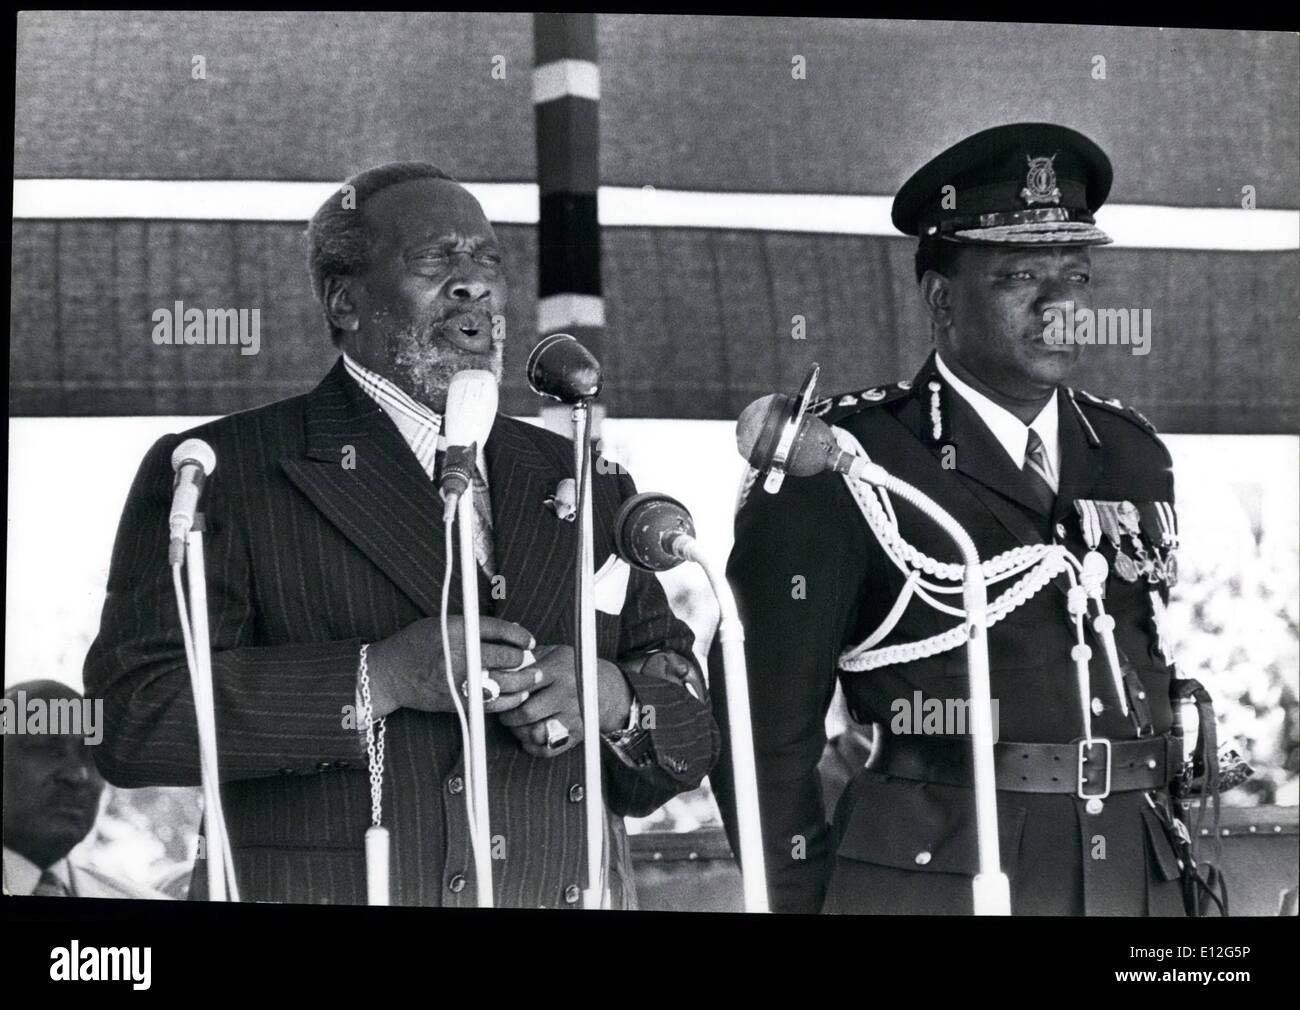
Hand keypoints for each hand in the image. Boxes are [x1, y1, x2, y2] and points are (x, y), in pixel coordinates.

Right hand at [364, 616, 536, 719]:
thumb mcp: (443, 625)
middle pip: (505, 657)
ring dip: (522, 682)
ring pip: (503, 683)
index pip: (498, 629)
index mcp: (454, 630)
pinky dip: (509, 700)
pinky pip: (491, 704)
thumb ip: (476, 628)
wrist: (388, 674)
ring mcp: (457, 681)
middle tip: (531, 660)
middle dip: (523, 660)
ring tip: (532, 678)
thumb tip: (514, 630)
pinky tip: (517, 695)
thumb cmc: (417, 644)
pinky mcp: (457, 702)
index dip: (520, 635)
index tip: (529, 640)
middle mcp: (457, 654)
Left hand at [496, 646, 633, 757]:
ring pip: (534, 733)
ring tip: (517, 724)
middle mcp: (566, 694)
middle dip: (508, 715)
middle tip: (505, 712)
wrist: (610, 691)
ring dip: (518, 731)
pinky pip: (546, 749)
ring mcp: (572, 717)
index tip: (500, 693)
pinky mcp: (575, 735)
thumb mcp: (556, 654)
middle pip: (526, 712)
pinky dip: (532, 746)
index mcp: (558, 671)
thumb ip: (530, 658)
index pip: (522, 684)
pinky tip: (529, 736)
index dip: (506, 691)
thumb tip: (501, 664)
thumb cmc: (574, 670)